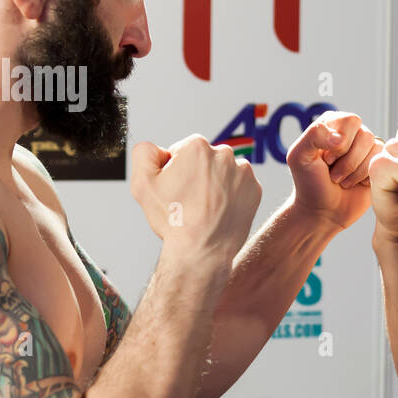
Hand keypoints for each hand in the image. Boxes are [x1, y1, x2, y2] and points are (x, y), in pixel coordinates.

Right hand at [130, 135, 262, 259]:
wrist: (201, 250)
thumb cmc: (172, 219)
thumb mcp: (142, 183)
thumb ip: (144, 152)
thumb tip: (158, 149)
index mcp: (197, 146)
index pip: (181, 151)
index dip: (174, 171)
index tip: (175, 190)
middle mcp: (225, 154)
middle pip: (204, 160)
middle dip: (196, 175)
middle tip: (189, 201)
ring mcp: (243, 172)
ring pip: (223, 173)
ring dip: (215, 184)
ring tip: (204, 207)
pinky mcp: (255, 190)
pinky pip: (239, 187)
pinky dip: (230, 196)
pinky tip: (219, 211)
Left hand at [285, 110, 381, 230]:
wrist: (322, 211)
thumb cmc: (309, 184)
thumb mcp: (299, 157)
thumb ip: (313, 136)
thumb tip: (340, 138)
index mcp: (333, 123)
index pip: (350, 121)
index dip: (340, 143)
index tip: (326, 160)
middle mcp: (352, 132)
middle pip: (365, 135)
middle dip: (348, 160)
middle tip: (333, 174)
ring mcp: (366, 148)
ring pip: (375, 149)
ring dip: (355, 171)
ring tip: (341, 180)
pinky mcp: (376, 164)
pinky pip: (382, 163)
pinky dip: (365, 177)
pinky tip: (354, 183)